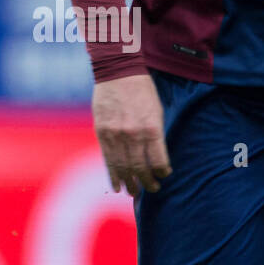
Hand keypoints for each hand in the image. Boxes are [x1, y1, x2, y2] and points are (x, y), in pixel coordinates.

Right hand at [92, 73, 171, 196]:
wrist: (118, 72)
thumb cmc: (142, 91)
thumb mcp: (156, 112)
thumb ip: (155, 136)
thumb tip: (155, 160)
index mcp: (151, 129)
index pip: (159, 162)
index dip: (161, 173)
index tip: (162, 176)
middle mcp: (133, 134)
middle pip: (140, 168)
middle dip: (146, 183)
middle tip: (150, 189)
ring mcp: (115, 134)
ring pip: (122, 167)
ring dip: (129, 183)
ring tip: (133, 192)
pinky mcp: (101, 132)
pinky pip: (107, 159)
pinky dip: (112, 174)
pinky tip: (116, 185)